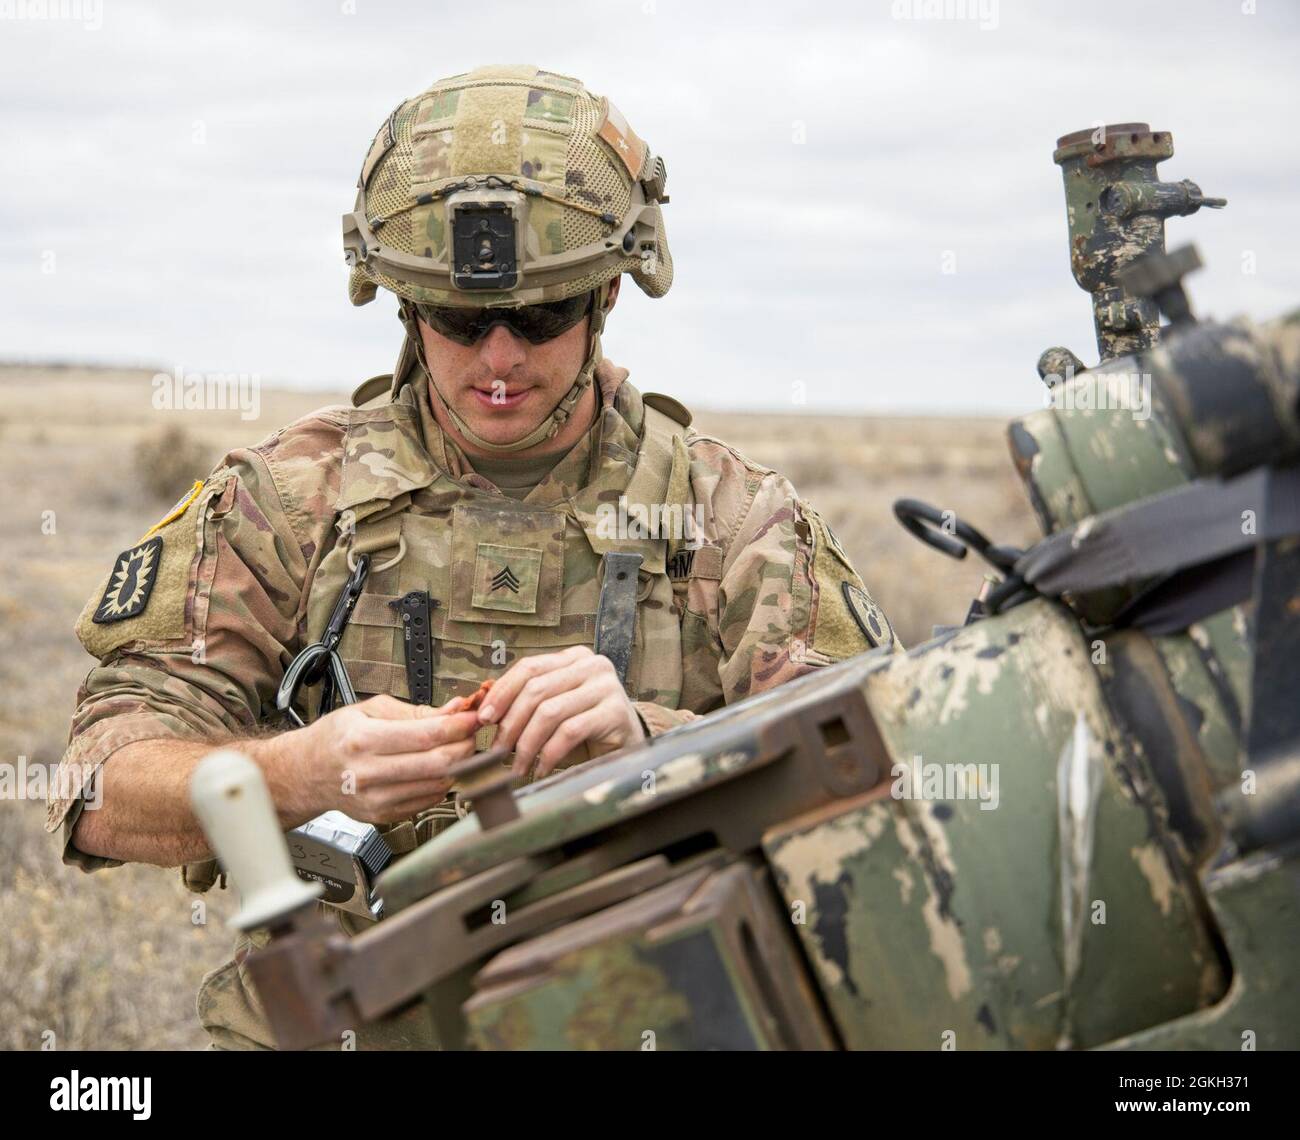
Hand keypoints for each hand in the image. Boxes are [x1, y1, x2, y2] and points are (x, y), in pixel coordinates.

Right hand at [294, 694, 480, 823]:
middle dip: (465, 745)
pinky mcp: (383, 816)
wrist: (308, 772)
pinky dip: (442, 783)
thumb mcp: (369, 710)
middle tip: (473, 732)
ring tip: (459, 748)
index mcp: (363, 740)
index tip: (475, 717)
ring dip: (458, 765)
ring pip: (437, 784)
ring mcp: (376, 799)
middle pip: (438, 763)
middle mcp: (368, 773)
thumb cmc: (338, 737)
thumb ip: (415, 711)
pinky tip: (439, 769)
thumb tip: (455, 709)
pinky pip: (428, 800)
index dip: (459, 726)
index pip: (426, 735)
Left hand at [478, 645, 645, 778]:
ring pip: (550, 711)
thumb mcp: (556, 707)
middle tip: (498, 749)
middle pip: (536, 689)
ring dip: (527, 743)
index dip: (502, 691)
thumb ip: (528, 701)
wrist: (629, 745)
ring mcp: (606, 686)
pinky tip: (541, 768)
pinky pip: (569, 731)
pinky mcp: (615, 712)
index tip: (484, 717)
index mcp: (574, 657)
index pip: (529, 667)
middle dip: (511, 722)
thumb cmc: (586, 728)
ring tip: (518, 766)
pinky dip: (549, 754)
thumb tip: (484, 712)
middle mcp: (592, 665)